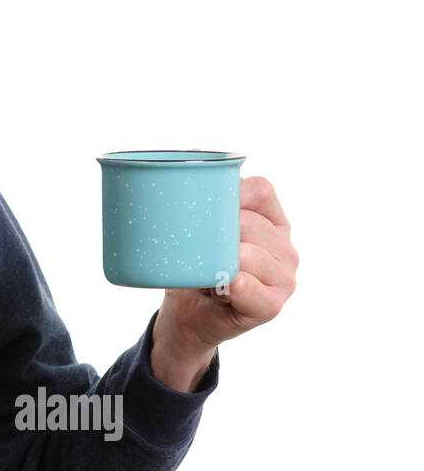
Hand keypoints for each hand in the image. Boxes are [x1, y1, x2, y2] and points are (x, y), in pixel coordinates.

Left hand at [152, 175, 298, 389]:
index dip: (230, 193)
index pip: (261, 190)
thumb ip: (196, 195)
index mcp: (272, 220)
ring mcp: (284, 277)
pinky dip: (237, 286)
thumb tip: (185, 155)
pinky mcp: (273, 305)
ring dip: (220, 260)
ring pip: (249, 254)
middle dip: (217, 230)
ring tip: (205, 269)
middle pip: (251, 223)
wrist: (188, 315)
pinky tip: (227, 283)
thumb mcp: (195, 228)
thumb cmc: (193, 265)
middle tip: (193, 243)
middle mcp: (285, 246)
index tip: (199, 204)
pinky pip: (253, 289)